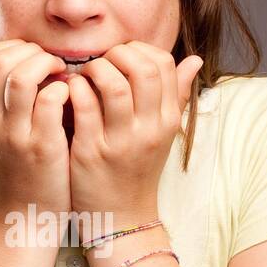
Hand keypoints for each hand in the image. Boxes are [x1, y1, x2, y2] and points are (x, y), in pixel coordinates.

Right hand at [0, 40, 71, 219]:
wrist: (26, 213)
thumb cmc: (14, 166)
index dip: (12, 47)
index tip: (32, 58)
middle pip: (1, 62)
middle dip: (31, 52)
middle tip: (51, 64)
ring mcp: (15, 135)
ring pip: (22, 77)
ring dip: (47, 65)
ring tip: (62, 74)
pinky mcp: (42, 148)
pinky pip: (51, 101)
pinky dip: (64, 89)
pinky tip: (70, 96)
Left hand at [66, 42, 202, 225]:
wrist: (122, 217)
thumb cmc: (139, 168)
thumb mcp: (165, 132)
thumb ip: (177, 94)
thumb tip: (195, 59)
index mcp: (168, 119)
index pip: (164, 65)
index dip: (140, 49)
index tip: (122, 56)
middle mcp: (149, 129)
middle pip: (143, 69)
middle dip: (118, 54)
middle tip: (103, 62)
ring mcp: (121, 141)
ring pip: (114, 86)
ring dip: (96, 70)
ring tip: (87, 75)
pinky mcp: (91, 152)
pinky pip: (84, 106)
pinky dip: (75, 89)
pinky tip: (71, 91)